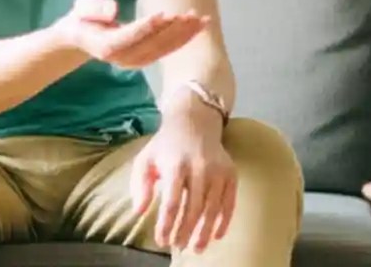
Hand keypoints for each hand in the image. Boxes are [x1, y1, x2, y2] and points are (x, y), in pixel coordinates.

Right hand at [56, 0, 207, 69]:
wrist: (81, 37)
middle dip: (173, 30)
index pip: (127, 37)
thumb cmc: (81, 18)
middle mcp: (122, 58)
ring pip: (162, 49)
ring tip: (202, 19)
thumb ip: (94, 7)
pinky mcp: (144, 60)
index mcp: (105, 45)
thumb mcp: (81, 7)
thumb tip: (112, 10)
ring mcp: (134, 62)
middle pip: (150, 45)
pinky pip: (166, 50)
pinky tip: (199, 27)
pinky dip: (184, 39)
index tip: (162, 13)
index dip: (145, 26)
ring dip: (184, 35)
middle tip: (191, 13)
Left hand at [131, 116, 236, 253]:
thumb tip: (139, 211)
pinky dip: (224, 221)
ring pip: (213, 208)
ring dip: (205, 231)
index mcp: (176, 165)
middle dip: (186, 231)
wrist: (194, 121)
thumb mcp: (146, 159)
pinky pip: (230, 202)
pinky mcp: (231, 173)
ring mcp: (218, 170)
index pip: (172, 201)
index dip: (167, 224)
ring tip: (196, 248)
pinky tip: (217, 235)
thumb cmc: (166, 145)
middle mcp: (200, 168)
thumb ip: (140, 185)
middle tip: (179, 247)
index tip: (162, 240)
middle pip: (194, 207)